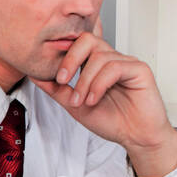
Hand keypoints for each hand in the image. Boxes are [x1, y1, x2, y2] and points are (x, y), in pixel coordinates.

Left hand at [31, 19, 176, 173]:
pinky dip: (99, 84)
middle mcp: (112, 59)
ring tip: (82, 101)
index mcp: (98, 65)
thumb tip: (36, 76)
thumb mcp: (76, 106)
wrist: (137, 137)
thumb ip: (58, 90)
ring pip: (99, 56)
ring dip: (85, 81)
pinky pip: (114, 67)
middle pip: (88, 39)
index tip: (56, 78)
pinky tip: (94, 99)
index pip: (79, 44)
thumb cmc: (114, 121)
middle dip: (71, 58)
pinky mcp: (140, 70)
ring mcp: (127, 62)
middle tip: (63, 80)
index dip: (64, 56)